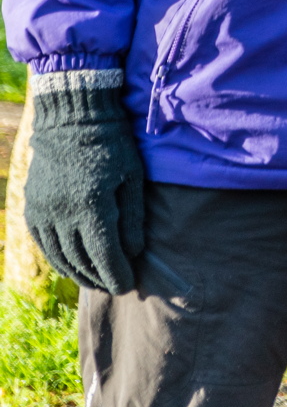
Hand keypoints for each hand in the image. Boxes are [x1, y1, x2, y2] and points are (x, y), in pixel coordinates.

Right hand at [22, 73, 145, 294]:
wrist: (71, 119)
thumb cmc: (112, 145)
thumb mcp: (132, 177)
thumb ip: (133, 217)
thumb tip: (134, 252)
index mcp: (92, 208)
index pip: (104, 255)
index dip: (116, 274)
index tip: (129, 286)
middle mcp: (63, 215)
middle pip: (81, 260)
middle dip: (99, 277)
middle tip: (115, 286)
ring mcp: (43, 213)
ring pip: (59, 256)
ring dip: (78, 273)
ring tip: (95, 280)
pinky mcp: (32, 208)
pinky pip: (43, 243)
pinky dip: (57, 258)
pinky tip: (71, 264)